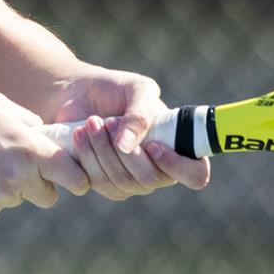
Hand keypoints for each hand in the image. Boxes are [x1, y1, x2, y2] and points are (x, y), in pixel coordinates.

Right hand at [0, 92, 91, 217]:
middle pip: (49, 195)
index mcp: (27, 147)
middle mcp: (18, 176)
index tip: (77, 179)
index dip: (77, 177)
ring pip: (20, 197)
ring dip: (12, 186)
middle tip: (25, 170)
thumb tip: (44, 134)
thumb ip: (27, 120)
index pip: (71, 173)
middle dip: (43, 186)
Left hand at [51, 69, 211, 199]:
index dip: (178, 167)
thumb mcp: (136, 89)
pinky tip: (79, 135)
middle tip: (107, 120)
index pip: (195, 175)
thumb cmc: (116, 90)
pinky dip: (86, 157)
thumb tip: (127, 146)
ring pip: (119, 183)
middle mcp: (156, 170)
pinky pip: (94, 184)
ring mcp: (128, 181)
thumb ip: (141, 113)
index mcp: (176, 147)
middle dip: (125, 150)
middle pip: (148, 179)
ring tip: (90, 122)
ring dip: (101, 150)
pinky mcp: (100, 183)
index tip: (153, 146)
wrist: (78, 92)